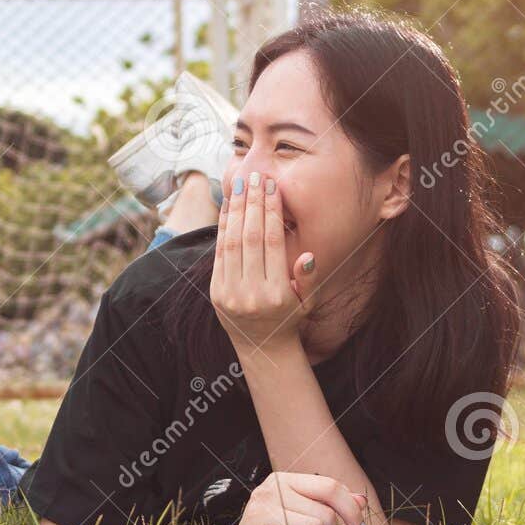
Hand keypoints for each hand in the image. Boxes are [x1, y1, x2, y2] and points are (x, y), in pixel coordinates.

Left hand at [210, 171, 314, 347]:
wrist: (262, 347)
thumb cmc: (290, 318)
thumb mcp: (308, 302)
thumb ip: (308, 278)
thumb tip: (307, 254)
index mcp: (277, 294)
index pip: (272, 242)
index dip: (271, 211)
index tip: (272, 187)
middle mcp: (251, 294)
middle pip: (250, 237)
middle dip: (253, 203)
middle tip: (256, 177)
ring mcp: (230, 294)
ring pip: (231, 243)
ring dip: (236, 210)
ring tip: (241, 185)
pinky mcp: (216, 293)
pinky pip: (219, 254)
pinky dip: (223, 228)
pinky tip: (228, 208)